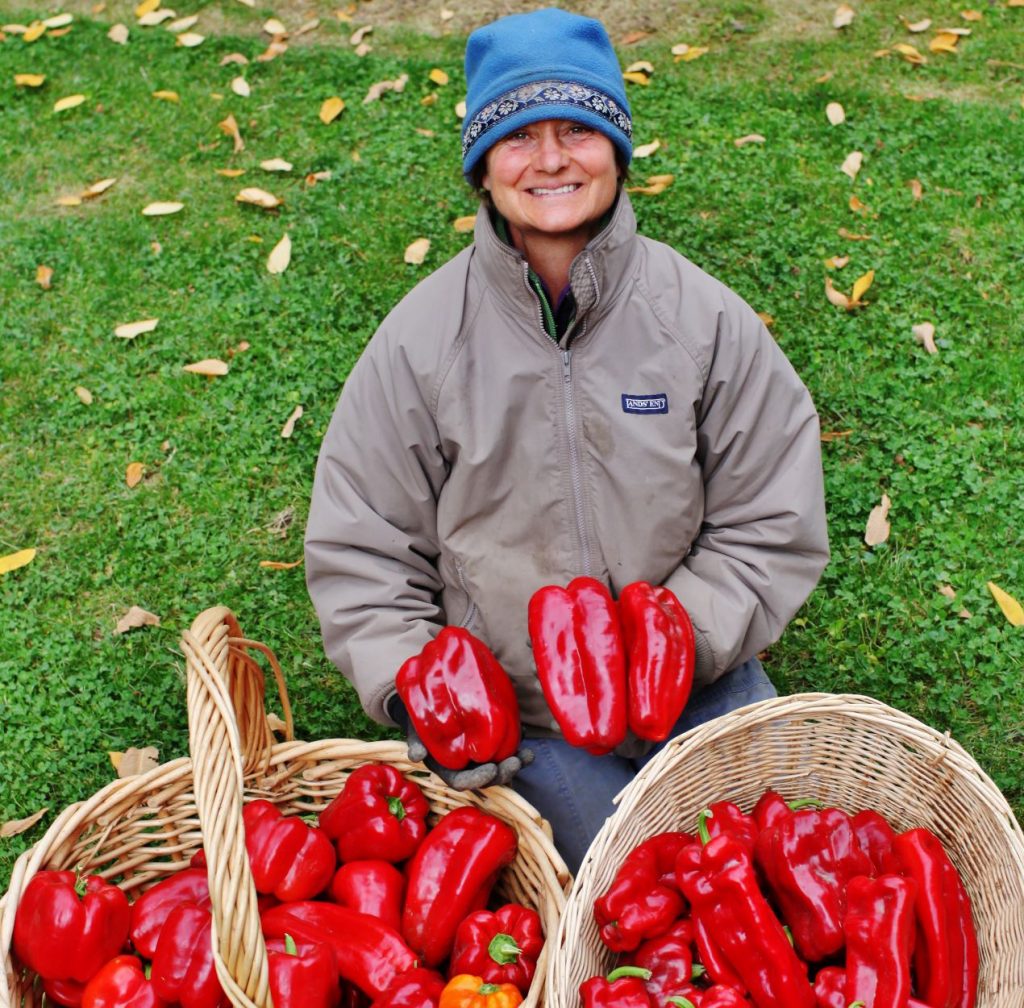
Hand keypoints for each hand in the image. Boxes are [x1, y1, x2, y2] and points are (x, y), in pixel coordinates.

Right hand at [387, 695, 532, 789]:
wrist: (426, 706)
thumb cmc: (420, 721)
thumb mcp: (414, 730)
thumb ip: (415, 742)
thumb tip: (416, 756)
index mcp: (448, 770)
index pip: (464, 782)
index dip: (478, 780)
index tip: (491, 770)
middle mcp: (466, 767)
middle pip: (487, 777)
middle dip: (503, 773)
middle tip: (515, 762)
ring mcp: (479, 756)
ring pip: (499, 765)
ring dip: (515, 762)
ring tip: (528, 755)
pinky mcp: (488, 743)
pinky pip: (504, 747)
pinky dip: (516, 743)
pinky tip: (525, 733)